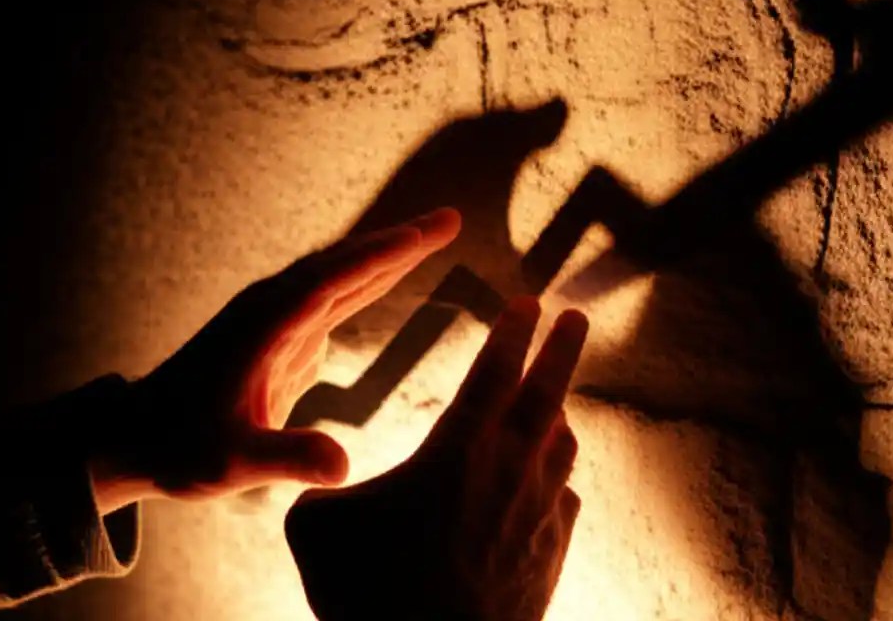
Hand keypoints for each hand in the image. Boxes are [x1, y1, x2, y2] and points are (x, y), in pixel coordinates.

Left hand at [90, 209, 461, 512]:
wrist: (134, 440)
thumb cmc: (177, 448)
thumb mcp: (231, 462)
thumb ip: (286, 459)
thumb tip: (342, 467)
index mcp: (265, 327)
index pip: (331, 280)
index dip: (378, 258)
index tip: (422, 235)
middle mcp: (274, 312)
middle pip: (345, 265)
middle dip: (400, 241)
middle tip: (452, 218)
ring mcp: (277, 322)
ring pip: (342, 277)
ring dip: (388, 255)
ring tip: (436, 234)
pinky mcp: (281, 338)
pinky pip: (333, 299)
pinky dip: (368, 281)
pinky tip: (391, 275)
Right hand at [285, 297, 587, 620]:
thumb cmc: (371, 593)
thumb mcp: (316, 527)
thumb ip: (321, 485)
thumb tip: (323, 481)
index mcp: (458, 449)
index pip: (495, 369)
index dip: (511, 330)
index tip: (528, 301)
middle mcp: (510, 470)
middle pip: (549, 391)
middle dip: (563, 347)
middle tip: (576, 317)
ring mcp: (538, 513)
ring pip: (562, 447)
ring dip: (558, 415)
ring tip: (555, 404)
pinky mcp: (550, 554)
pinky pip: (562, 501)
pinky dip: (555, 481)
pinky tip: (547, 485)